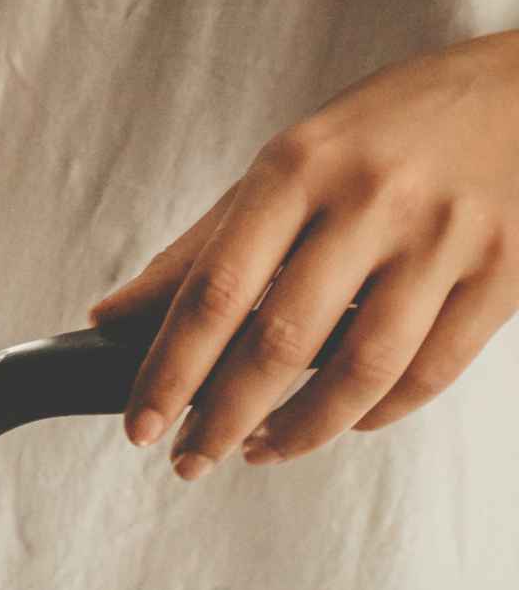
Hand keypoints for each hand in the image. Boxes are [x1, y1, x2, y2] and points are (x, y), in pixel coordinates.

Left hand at [90, 32, 518, 479]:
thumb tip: (109, 319)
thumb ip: (203, 245)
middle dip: (223, 417)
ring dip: (299, 430)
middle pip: (281, 340)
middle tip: (189, 460)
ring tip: (257, 450)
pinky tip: (341, 424)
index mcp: (300, 166)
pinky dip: (378, 413)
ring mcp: (446, 238)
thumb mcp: (290, 162)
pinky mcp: (508, 272)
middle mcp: (372, 199)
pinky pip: (431, 371)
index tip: (140, 425)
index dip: (170, 369)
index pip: (215, 290)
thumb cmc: (391, 129)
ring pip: (361, 371)